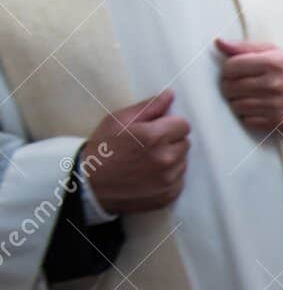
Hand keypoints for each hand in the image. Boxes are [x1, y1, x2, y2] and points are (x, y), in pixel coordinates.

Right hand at [79, 90, 190, 213]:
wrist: (89, 182)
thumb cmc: (102, 147)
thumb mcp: (119, 120)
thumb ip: (149, 107)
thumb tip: (170, 95)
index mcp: (155, 137)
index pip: (184, 125)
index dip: (169, 125)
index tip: (156, 129)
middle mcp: (166, 159)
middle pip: (185, 143)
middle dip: (171, 141)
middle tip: (148, 146)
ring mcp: (169, 180)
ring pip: (183, 162)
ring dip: (171, 159)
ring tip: (147, 161)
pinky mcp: (169, 195)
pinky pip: (179, 180)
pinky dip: (169, 176)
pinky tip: (149, 175)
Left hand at [215, 38, 282, 135]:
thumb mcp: (272, 53)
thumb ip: (244, 48)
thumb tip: (219, 42)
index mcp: (272, 63)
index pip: (231, 67)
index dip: (228, 69)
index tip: (235, 71)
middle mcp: (274, 84)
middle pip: (230, 88)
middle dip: (230, 86)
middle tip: (240, 85)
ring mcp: (276, 105)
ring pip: (236, 106)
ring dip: (239, 102)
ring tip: (250, 97)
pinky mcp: (278, 122)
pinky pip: (247, 121)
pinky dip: (249, 116)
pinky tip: (259, 109)